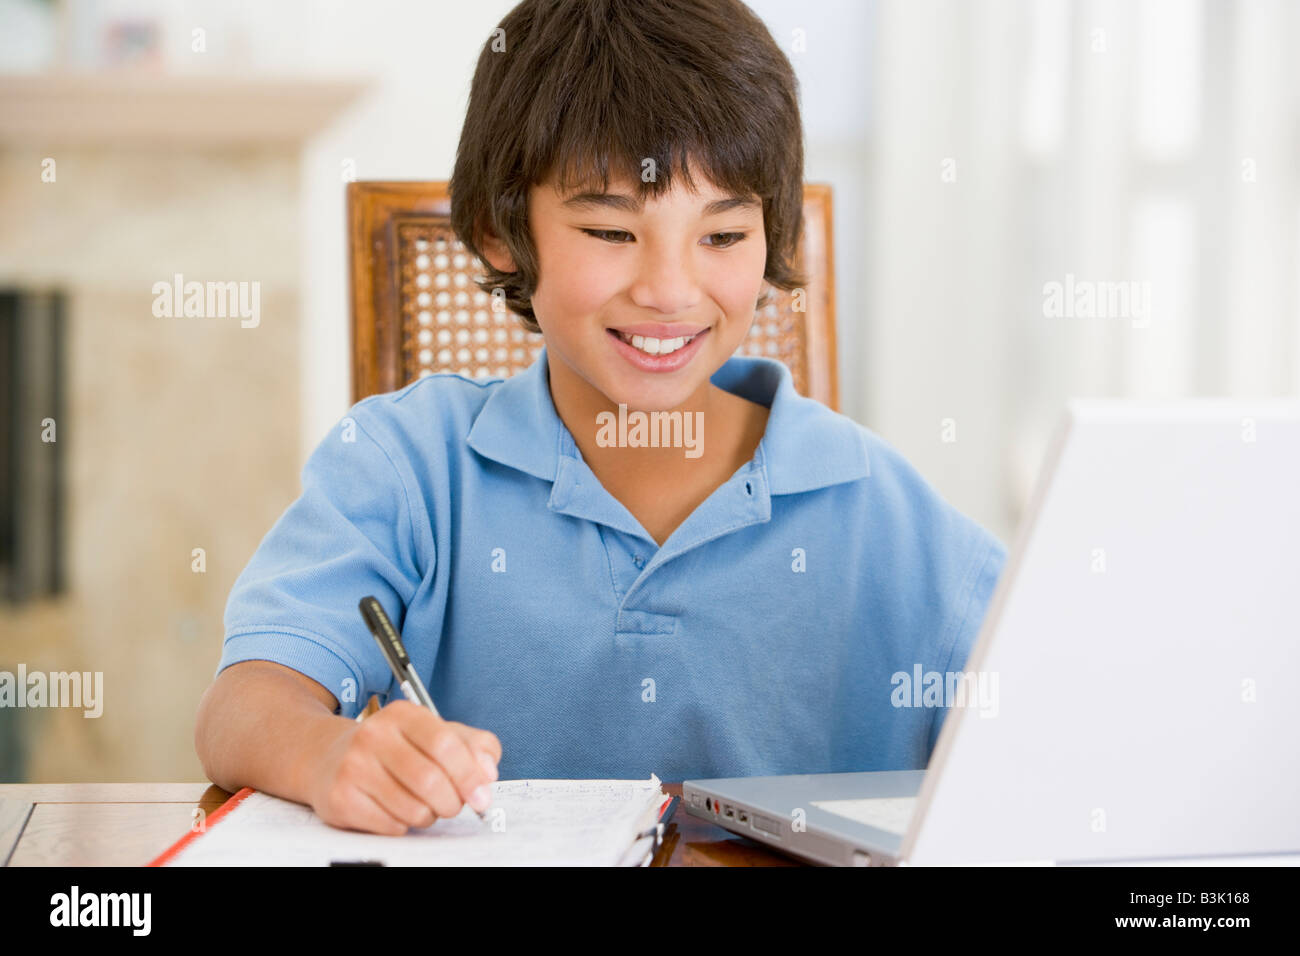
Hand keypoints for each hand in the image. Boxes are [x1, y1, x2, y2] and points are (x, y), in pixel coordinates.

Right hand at [305, 700, 500, 833]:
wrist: (328, 757)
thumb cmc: (393, 748)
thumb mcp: (435, 733)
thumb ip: (473, 746)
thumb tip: (488, 772)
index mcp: (403, 714)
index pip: (445, 743)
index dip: (470, 774)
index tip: (483, 795)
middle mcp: (374, 734)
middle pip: (430, 780)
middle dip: (452, 801)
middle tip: (453, 805)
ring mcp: (353, 766)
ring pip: (412, 808)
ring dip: (429, 815)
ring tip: (423, 805)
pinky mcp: (340, 798)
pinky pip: (391, 826)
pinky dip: (404, 825)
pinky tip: (396, 810)